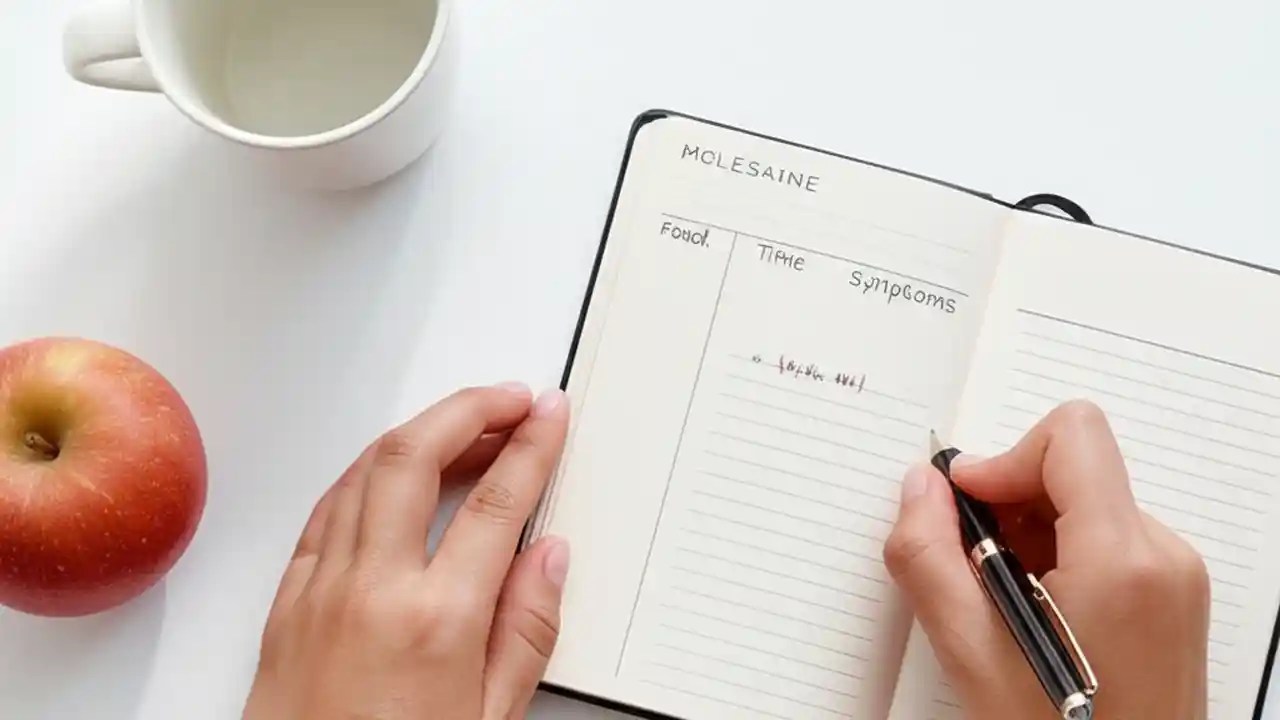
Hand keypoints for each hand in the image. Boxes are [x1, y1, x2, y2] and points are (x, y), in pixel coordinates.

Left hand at [243, 384, 570, 719]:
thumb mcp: (491, 718)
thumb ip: (527, 630)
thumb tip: (550, 556)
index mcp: (436, 619)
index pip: (497, 502)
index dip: (533, 446)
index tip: (552, 417)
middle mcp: (372, 588)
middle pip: (419, 456)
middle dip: (471, 408)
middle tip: (512, 399)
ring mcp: (321, 588)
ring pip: (367, 469)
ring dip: (421, 431)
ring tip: (465, 424)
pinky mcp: (287, 600)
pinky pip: (327, 508)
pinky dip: (367, 471)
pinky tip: (392, 471)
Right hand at [884, 400, 1209, 718]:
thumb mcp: (970, 652)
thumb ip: (928, 555)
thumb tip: (920, 488)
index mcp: (1123, 560)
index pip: (1072, 434)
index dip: (1003, 459)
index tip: (964, 505)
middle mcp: (1164, 557)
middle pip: (1075, 469)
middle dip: (1009, 505)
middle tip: (973, 567)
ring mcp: (1176, 579)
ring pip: (1085, 505)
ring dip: (1030, 536)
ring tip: (1005, 604)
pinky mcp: (1173, 598)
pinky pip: (1106, 541)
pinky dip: (1058, 559)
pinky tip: (1035, 615)